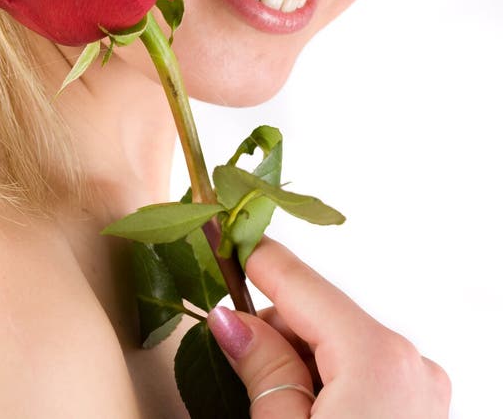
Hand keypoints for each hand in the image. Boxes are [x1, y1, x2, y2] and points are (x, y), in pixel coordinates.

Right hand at [207, 237, 450, 417]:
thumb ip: (261, 366)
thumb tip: (231, 316)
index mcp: (376, 355)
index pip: (296, 279)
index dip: (248, 257)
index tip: (213, 234)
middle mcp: (409, 359)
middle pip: (317, 310)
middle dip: (272, 327)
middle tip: (235, 362)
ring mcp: (421, 384)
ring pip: (336, 339)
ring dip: (298, 357)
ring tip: (277, 411)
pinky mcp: (419, 405)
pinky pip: (359, 367)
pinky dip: (325, 377)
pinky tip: (306, 415)